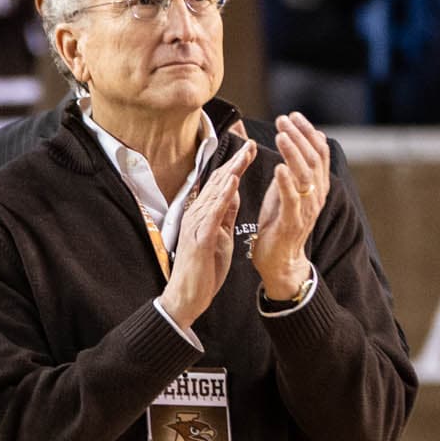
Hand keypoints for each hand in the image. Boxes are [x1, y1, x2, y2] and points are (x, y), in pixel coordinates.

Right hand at [157, 141, 254, 330]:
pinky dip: (222, 196)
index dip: (236, 166)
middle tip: (251, 144)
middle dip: (235, 163)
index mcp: (203, 215)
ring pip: (214, 193)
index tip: (251, 150)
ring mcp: (195, 226)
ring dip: (230, 172)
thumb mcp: (221, 236)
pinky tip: (232, 182)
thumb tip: (233, 192)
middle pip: (217, 183)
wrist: (188, 297)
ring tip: (244, 155)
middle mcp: (196, 215)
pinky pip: (212, 213)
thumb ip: (226, 214)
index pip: (221, 185)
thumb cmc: (203, 269)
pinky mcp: (198, 239)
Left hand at [249, 113, 329, 301]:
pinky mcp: (292, 222)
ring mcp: (306, 208)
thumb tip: (291, 139)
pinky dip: (286, 182)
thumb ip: (289, 167)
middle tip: (284, 119)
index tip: (293, 116)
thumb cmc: (279, 223)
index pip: (318, 152)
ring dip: (293, 153)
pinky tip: (279, 167)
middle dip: (299, 135)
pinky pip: (292, 199)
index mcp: (316, 185)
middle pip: (314, 158)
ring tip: (281, 135)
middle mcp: (315, 194)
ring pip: (305, 175)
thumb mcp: (284, 189)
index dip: (307, 132)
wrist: (279, 260)